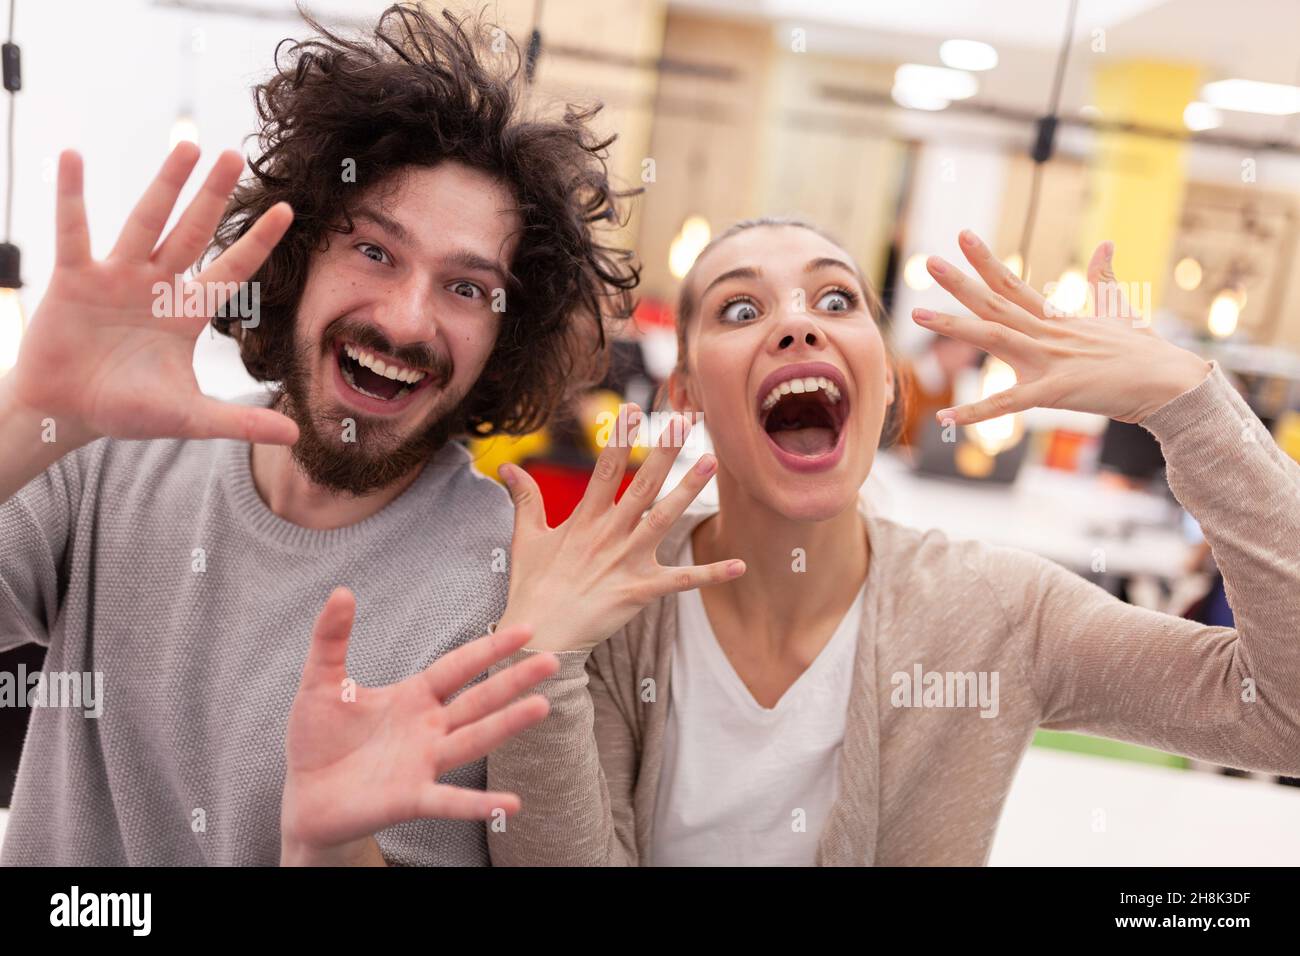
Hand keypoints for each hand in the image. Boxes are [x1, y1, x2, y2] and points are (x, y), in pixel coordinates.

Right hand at [8, 144, 299, 446]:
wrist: (66, 413)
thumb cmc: (126, 411)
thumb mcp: (190, 418)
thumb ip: (240, 423)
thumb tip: (293, 436)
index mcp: (187, 313)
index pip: (232, 269)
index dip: (258, 241)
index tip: (286, 210)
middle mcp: (157, 286)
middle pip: (193, 232)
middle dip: (213, 196)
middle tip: (235, 155)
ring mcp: (117, 277)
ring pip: (146, 222)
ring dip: (166, 185)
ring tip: (186, 145)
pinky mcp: (75, 279)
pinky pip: (74, 232)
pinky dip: (72, 197)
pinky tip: (72, 158)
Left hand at [280, 588, 558, 864]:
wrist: (303, 798)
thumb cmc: (318, 741)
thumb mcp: (320, 682)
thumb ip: (332, 639)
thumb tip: (340, 591)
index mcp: (413, 697)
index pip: (459, 667)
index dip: (490, 648)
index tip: (527, 629)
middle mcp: (428, 729)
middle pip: (479, 700)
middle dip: (514, 680)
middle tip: (553, 661)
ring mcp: (424, 764)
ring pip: (474, 740)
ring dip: (508, 725)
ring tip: (543, 707)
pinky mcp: (410, 799)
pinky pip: (449, 801)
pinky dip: (479, 804)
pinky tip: (511, 805)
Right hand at [497, 404, 745, 652]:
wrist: (539, 634)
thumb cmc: (533, 587)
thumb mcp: (526, 539)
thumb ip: (524, 499)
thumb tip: (506, 466)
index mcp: (584, 519)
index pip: (605, 468)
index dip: (620, 436)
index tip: (634, 407)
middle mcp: (609, 534)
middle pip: (642, 484)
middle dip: (664, 450)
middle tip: (685, 420)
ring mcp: (626, 561)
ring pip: (664, 518)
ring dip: (689, 490)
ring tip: (711, 461)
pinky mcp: (640, 590)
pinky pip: (681, 581)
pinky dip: (710, 574)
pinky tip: (739, 565)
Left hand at [914, 231, 1211, 425]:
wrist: (1169, 382)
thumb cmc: (1145, 351)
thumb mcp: (1120, 310)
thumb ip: (1105, 278)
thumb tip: (1107, 244)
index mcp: (1057, 318)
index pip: (1013, 283)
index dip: (985, 260)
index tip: (962, 237)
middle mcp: (1047, 333)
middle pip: (995, 302)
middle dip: (959, 281)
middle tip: (928, 262)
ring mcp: (1049, 360)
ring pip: (992, 337)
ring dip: (953, 325)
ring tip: (917, 313)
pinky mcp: (1055, 392)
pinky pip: (1008, 403)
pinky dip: (976, 412)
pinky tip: (945, 416)